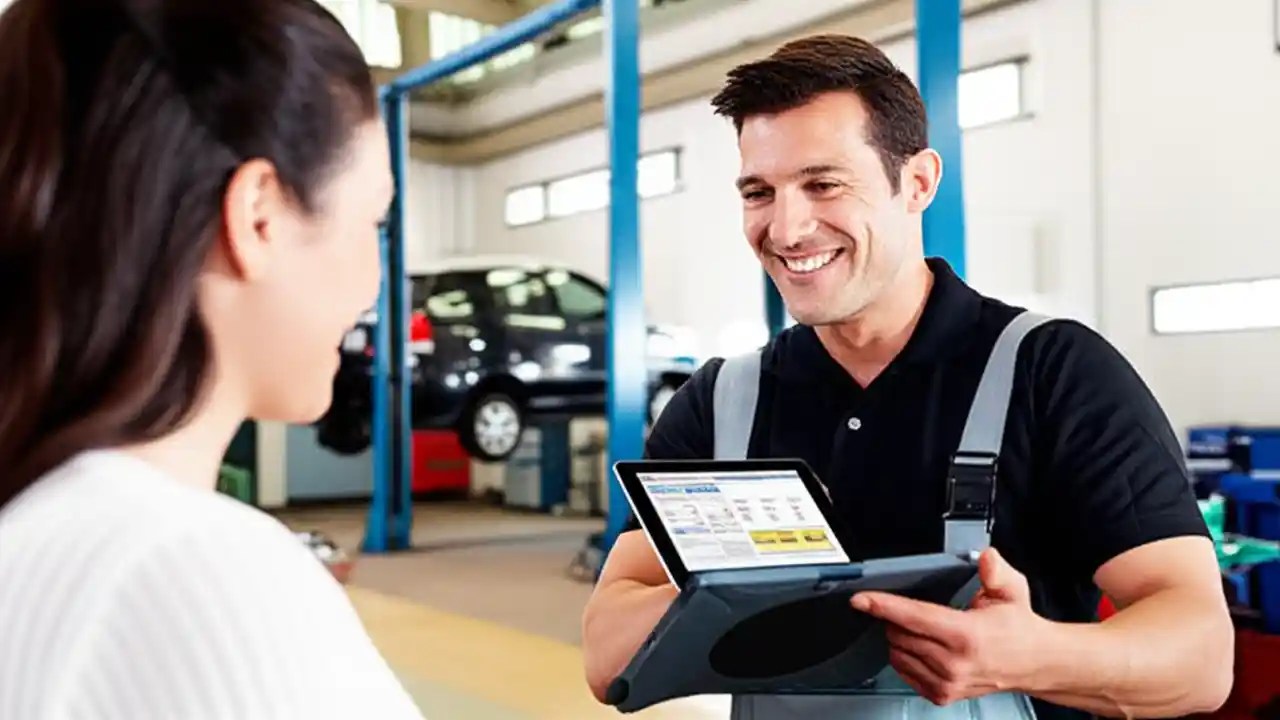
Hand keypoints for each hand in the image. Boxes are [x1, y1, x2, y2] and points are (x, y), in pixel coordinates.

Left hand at [850, 548, 1049, 705]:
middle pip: (899, 634)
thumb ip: (996, 572)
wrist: (1035, 663)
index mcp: (967, 635)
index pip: (913, 617)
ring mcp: (947, 683)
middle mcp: (954, 663)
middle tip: (920, 610)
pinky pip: (904, 672)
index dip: (883, 605)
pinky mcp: (942, 695)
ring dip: (900, 638)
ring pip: (897, 654)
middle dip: (897, 618)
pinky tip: (925, 648)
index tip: (861, 600)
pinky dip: (906, 657)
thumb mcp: (1011, 591)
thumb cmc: (1019, 628)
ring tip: (927, 630)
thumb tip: (987, 557)